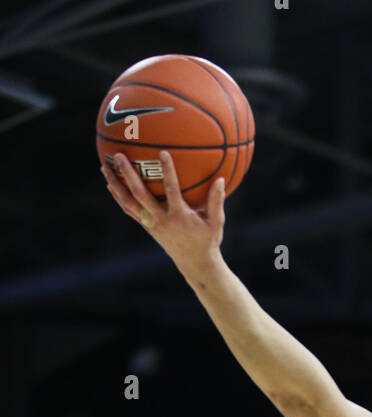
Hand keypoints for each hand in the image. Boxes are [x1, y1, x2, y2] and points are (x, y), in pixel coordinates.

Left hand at [101, 149, 224, 277]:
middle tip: (120, 156)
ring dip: (115, 184)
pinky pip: (129, 210)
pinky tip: (111, 184)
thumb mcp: (216, 222)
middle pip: (140, 195)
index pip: (171, 190)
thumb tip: (221, 179)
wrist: (195, 264)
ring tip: (104, 166)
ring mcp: (151, 224)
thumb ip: (217, 201)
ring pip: (128, 202)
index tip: (162, 152)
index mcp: (179, 216)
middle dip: (129, 175)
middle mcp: (161, 219)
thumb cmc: (208, 241)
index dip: (167, 171)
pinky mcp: (146, 227)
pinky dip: (118, 197)